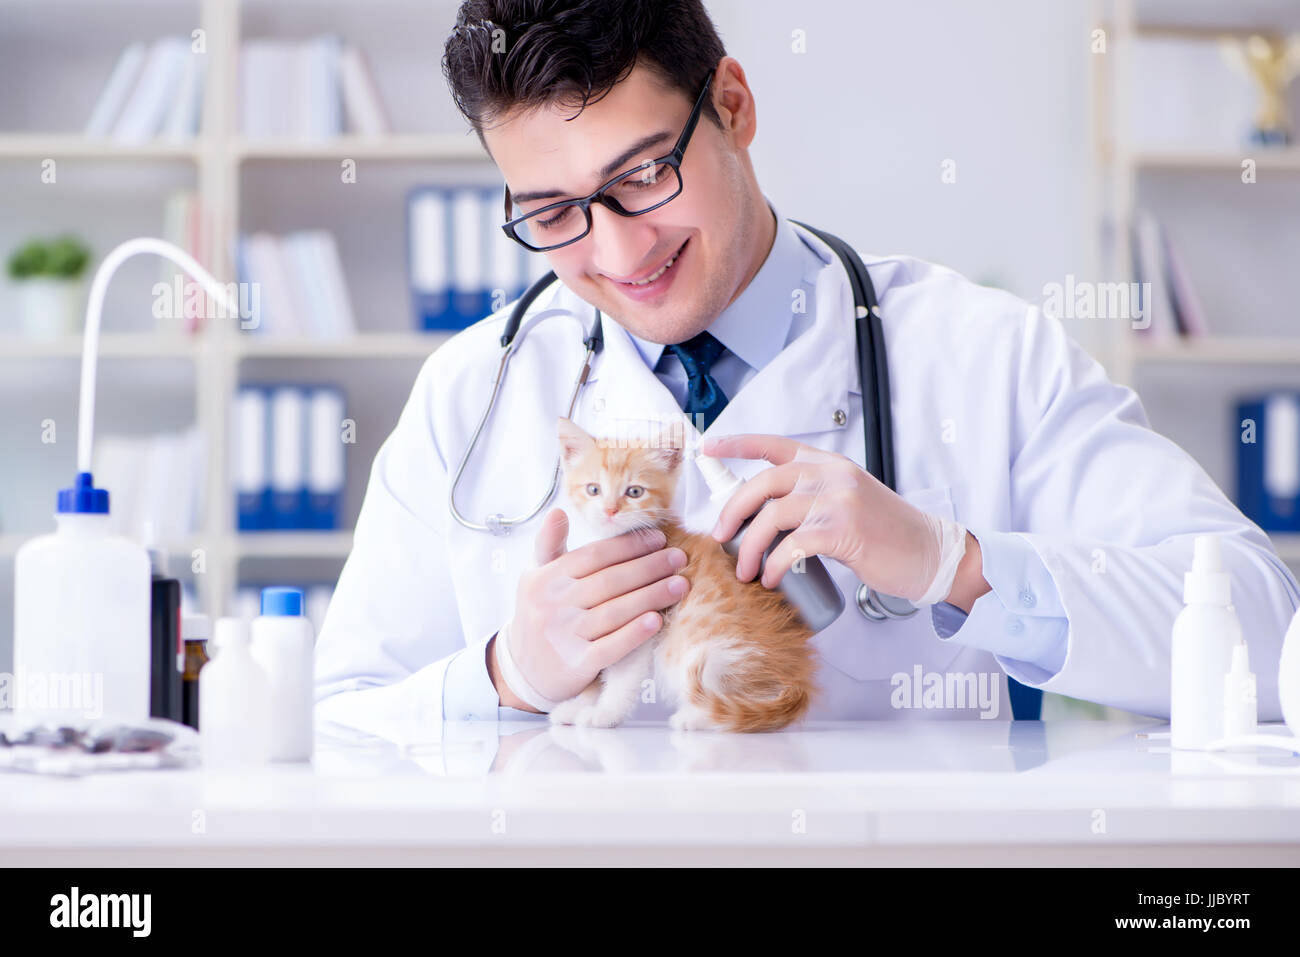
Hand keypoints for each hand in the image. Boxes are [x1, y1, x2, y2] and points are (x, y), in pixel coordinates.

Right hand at [493, 508, 689, 710]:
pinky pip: (611, 647)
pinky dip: (635, 633)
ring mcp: (564, 636)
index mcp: (545, 579)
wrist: (523, 671)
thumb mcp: (536, 577)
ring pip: (615, 611)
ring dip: (651, 596)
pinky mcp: (577, 664)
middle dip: (649, 567)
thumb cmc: (539, 616)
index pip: (594, 556)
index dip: (629, 545)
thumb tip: (559, 511)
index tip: (659, 538)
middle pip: (610, 581)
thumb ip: (549, 545)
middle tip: (679, 558)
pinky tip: (657, 620)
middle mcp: (552, 605)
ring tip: (679, 585)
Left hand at [702, 434, 984, 605]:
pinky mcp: (844, 531)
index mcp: (829, 464)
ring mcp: (839, 500)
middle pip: (763, 482)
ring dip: (749, 547)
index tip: (708, 447)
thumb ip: (813, 496)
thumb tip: (763, 516)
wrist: (929, 553)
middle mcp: (831, 475)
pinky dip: (773, 565)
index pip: (775, 445)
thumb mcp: (847, 499)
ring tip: (744, 571)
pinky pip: (791, 546)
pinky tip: (770, 579)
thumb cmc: (885, 534)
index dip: (738, 443)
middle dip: (733, 511)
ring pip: (772, 516)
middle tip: (720, 537)